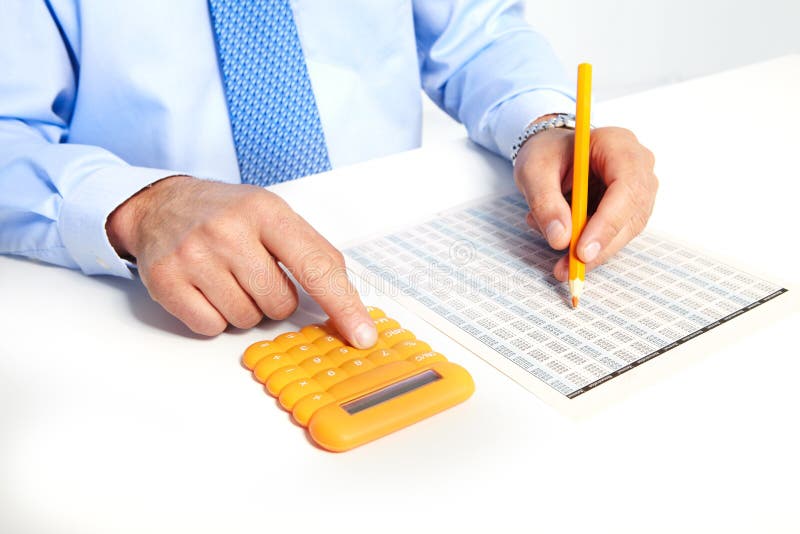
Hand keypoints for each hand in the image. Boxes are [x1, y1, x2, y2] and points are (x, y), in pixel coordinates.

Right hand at [106, 175, 377, 345]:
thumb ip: (313, 252)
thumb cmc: (227, 215)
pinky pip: (211, 327)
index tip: (362, 335)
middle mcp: (229, 230)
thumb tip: (349, 301)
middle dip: (273, 299)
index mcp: (266, 210)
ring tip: (226, 277)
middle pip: (279, 303)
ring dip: (243, 308)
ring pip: (246, 319)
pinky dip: (213, 317)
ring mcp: (194, 255)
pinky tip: (204, 288)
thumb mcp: (274, 215)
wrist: (161, 206)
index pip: (316, 267)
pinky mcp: (166, 280)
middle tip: (252, 272)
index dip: (343, 305)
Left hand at [513, 126, 657, 280]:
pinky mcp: (630, 209)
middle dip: (599, 246)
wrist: (552, 153)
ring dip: (593, 252)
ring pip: (625, 231)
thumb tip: (560, 239)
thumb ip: (545, 202)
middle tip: (568, 268)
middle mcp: (638, 166)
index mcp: (619, 144)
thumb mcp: (533, 171)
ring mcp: (639, 189)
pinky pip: (616, 235)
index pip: (626, 186)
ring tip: (559, 261)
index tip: (582, 251)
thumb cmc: (546, 153)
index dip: (607, 222)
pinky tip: (564, 246)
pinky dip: (590, 248)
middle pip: (631, 214)